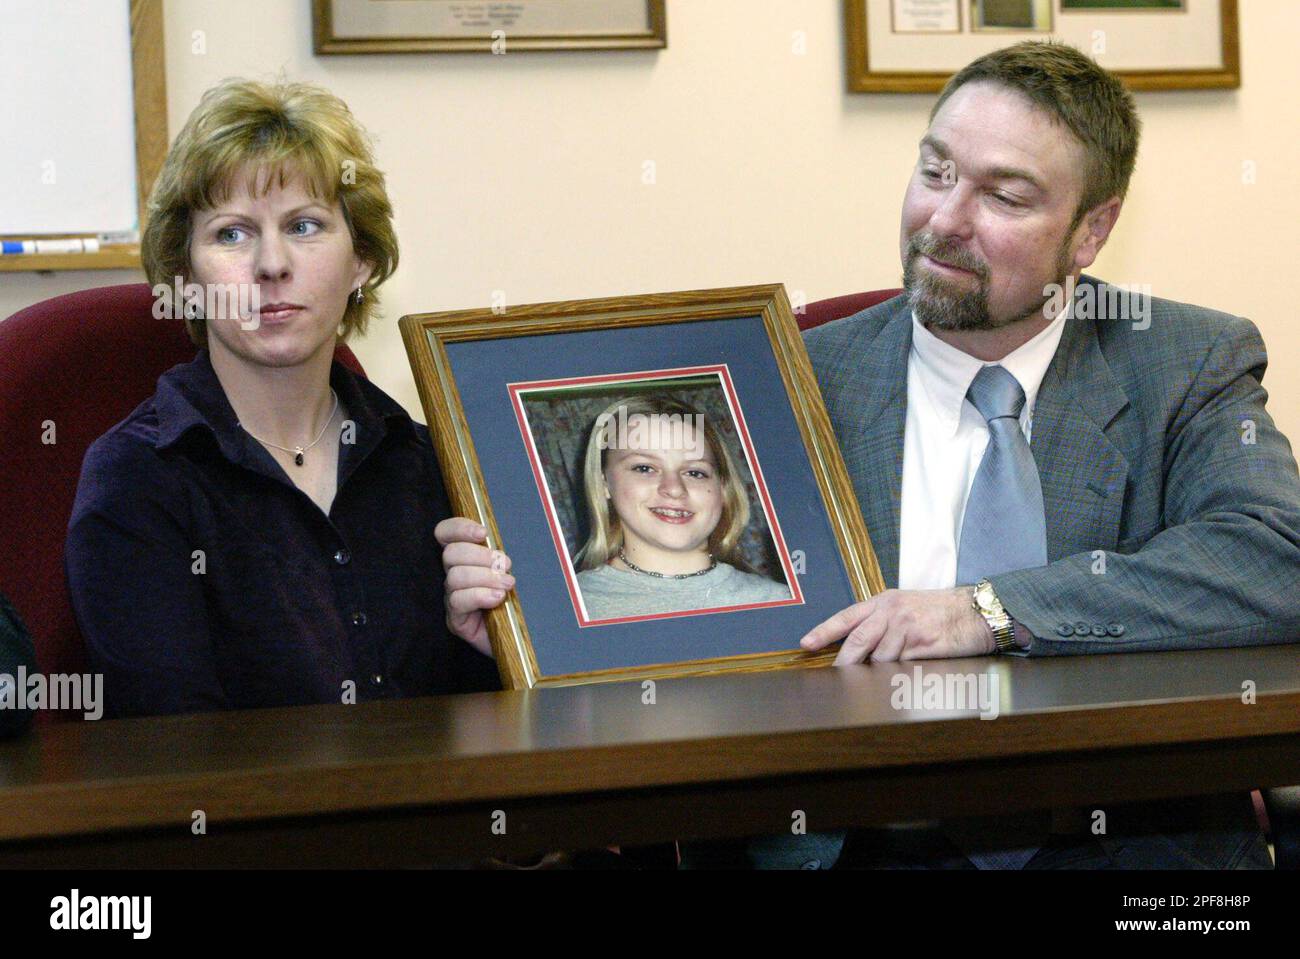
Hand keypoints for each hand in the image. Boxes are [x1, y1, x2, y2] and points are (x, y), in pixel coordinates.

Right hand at [436, 517, 513, 657]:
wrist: (521, 641)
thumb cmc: (516, 603)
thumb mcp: (510, 574)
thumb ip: (502, 558)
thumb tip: (504, 547)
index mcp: (464, 559)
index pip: (445, 534)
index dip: (459, 528)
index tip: (483, 533)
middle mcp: (453, 577)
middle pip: (450, 554)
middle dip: (480, 556)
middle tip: (506, 565)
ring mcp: (452, 599)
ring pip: (455, 577)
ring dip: (485, 577)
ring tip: (508, 584)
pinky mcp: (456, 620)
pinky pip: (458, 601)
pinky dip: (480, 595)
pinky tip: (498, 598)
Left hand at [799, 587, 993, 663]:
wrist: (976, 611)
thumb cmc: (939, 611)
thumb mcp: (904, 606)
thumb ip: (880, 622)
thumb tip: (857, 648)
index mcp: (884, 602)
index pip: (847, 617)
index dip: (824, 631)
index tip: (806, 644)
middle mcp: (892, 612)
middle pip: (857, 640)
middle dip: (843, 662)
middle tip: (833, 678)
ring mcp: (908, 628)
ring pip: (879, 658)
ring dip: (876, 672)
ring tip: (878, 679)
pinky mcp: (924, 644)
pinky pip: (901, 666)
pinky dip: (896, 675)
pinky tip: (899, 676)